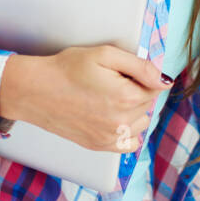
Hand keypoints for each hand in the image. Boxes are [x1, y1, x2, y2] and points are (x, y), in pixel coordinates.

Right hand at [0, 45, 170, 151]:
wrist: (35, 90)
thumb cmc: (67, 69)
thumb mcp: (106, 55)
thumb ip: (141, 67)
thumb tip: (165, 81)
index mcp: (127, 97)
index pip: (155, 87)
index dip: (140, 76)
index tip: (121, 72)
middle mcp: (121, 121)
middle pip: (148, 104)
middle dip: (136, 91)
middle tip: (109, 82)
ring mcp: (110, 137)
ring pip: (140, 123)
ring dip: (133, 111)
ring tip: (107, 98)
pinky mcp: (99, 145)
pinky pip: (128, 143)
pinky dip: (126, 132)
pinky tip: (112, 118)